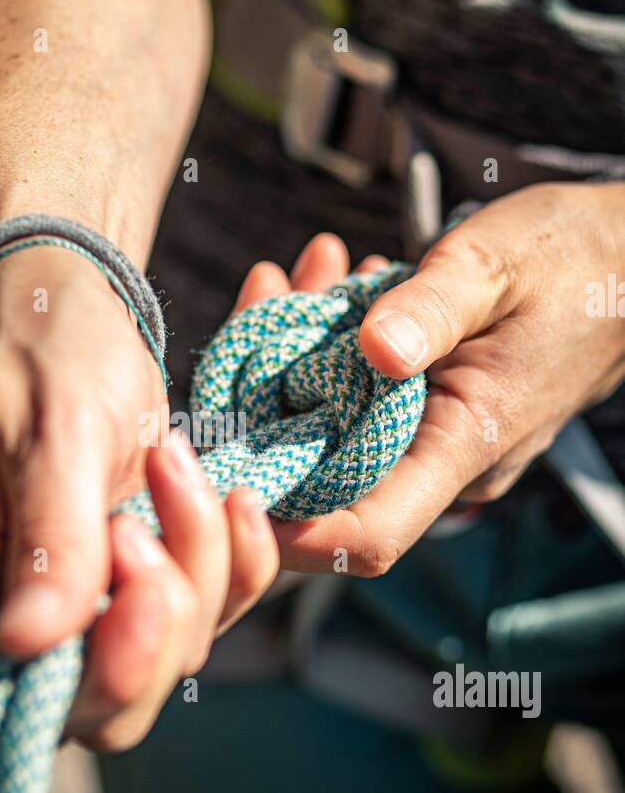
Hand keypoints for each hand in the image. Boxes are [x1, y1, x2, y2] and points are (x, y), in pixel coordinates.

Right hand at [0, 243, 278, 750]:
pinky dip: (235, 557)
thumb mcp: (49, 432)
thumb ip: (49, 539)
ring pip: (176, 649)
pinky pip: (210, 605)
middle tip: (162, 511)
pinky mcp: (143, 576)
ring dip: (203, 562)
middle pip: (115, 701)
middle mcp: (24, 611)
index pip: (36, 693)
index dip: (108, 663)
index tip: (146, 567)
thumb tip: (25, 645)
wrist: (67, 308)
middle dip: (167, 616)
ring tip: (176, 462)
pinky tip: (231, 495)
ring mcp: (89, 599)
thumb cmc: (40, 354)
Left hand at [242, 184, 624, 575]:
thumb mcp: (497, 263)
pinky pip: (354, 400)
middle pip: (324, 475)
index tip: (221, 475)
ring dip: (295, 357)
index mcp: (464, 443)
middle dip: (269, 399)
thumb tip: (371, 349)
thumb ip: (432, 307)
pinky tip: (332, 286)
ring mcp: (432, 443)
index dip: (287, 528)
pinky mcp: (424, 415)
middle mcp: (444, 463)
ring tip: (306, 272)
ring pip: (332, 429)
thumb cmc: (572, 258)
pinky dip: (328, 349)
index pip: (367, 534)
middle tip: (266, 294)